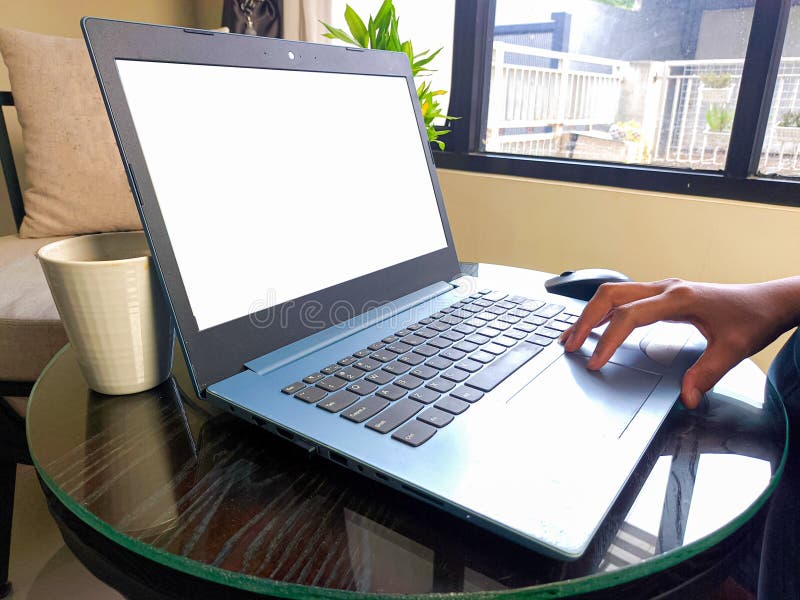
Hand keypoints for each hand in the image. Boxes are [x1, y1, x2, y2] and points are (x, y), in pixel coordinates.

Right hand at [560, 277, 799, 407]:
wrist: (768, 301)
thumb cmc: (752, 318)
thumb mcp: (733, 349)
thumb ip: (706, 374)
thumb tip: (686, 398)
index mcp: (678, 298)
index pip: (629, 316)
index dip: (608, 339)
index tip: (595, 362)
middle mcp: (665, 289)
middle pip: (610, 296)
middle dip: (584, 320)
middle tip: (568, 345)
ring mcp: (662, 290)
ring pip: (613, 294)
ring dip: (590, 313)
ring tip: (571, 337)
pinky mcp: (662, 296)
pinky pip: (623, 299)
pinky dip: (603, 313)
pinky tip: (595, 328)